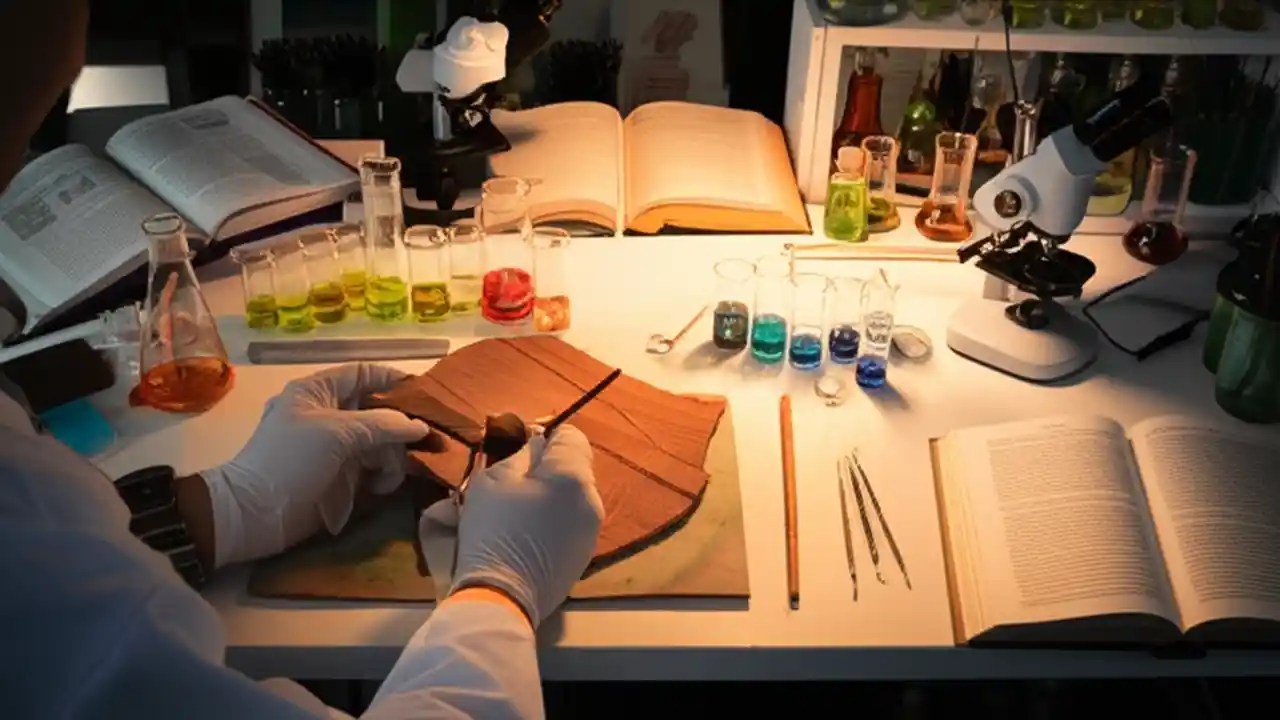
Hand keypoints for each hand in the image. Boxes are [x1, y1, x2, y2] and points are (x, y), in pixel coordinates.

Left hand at [201, 363, 429, 567]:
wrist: (256, 513)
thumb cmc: (290, 460)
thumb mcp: (337, 433)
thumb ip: (382, 424)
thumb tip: (420, 426)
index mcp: (318, 391)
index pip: (363, 374)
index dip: (392, 380)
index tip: (424, 396)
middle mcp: (329, 414)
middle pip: (378, 411)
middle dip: (399, 428)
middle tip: (421, 444)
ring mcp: (335, 447)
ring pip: (380, 442)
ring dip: (391, 458)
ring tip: (391, 476)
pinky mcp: (341, 475)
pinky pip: (373, 468)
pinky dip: (382, 476)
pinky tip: (380, 487)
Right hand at [419, 424, 602, 627]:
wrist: (503, 597)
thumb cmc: (493, 531)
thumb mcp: (493, 481)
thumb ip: (521, 454)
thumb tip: (538, 443)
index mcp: (572, 476)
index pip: (571, 436)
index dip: (547, 435)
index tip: (523, 447)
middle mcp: (592, 499)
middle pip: (576, 466)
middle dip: (550, 467)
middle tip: (516, 481)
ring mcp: (593, 529)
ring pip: (576, 495)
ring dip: (555, 493)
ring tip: (523, 509)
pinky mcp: (586, 553)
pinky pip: (575, 521)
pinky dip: (558, 519)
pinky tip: (532, 534)